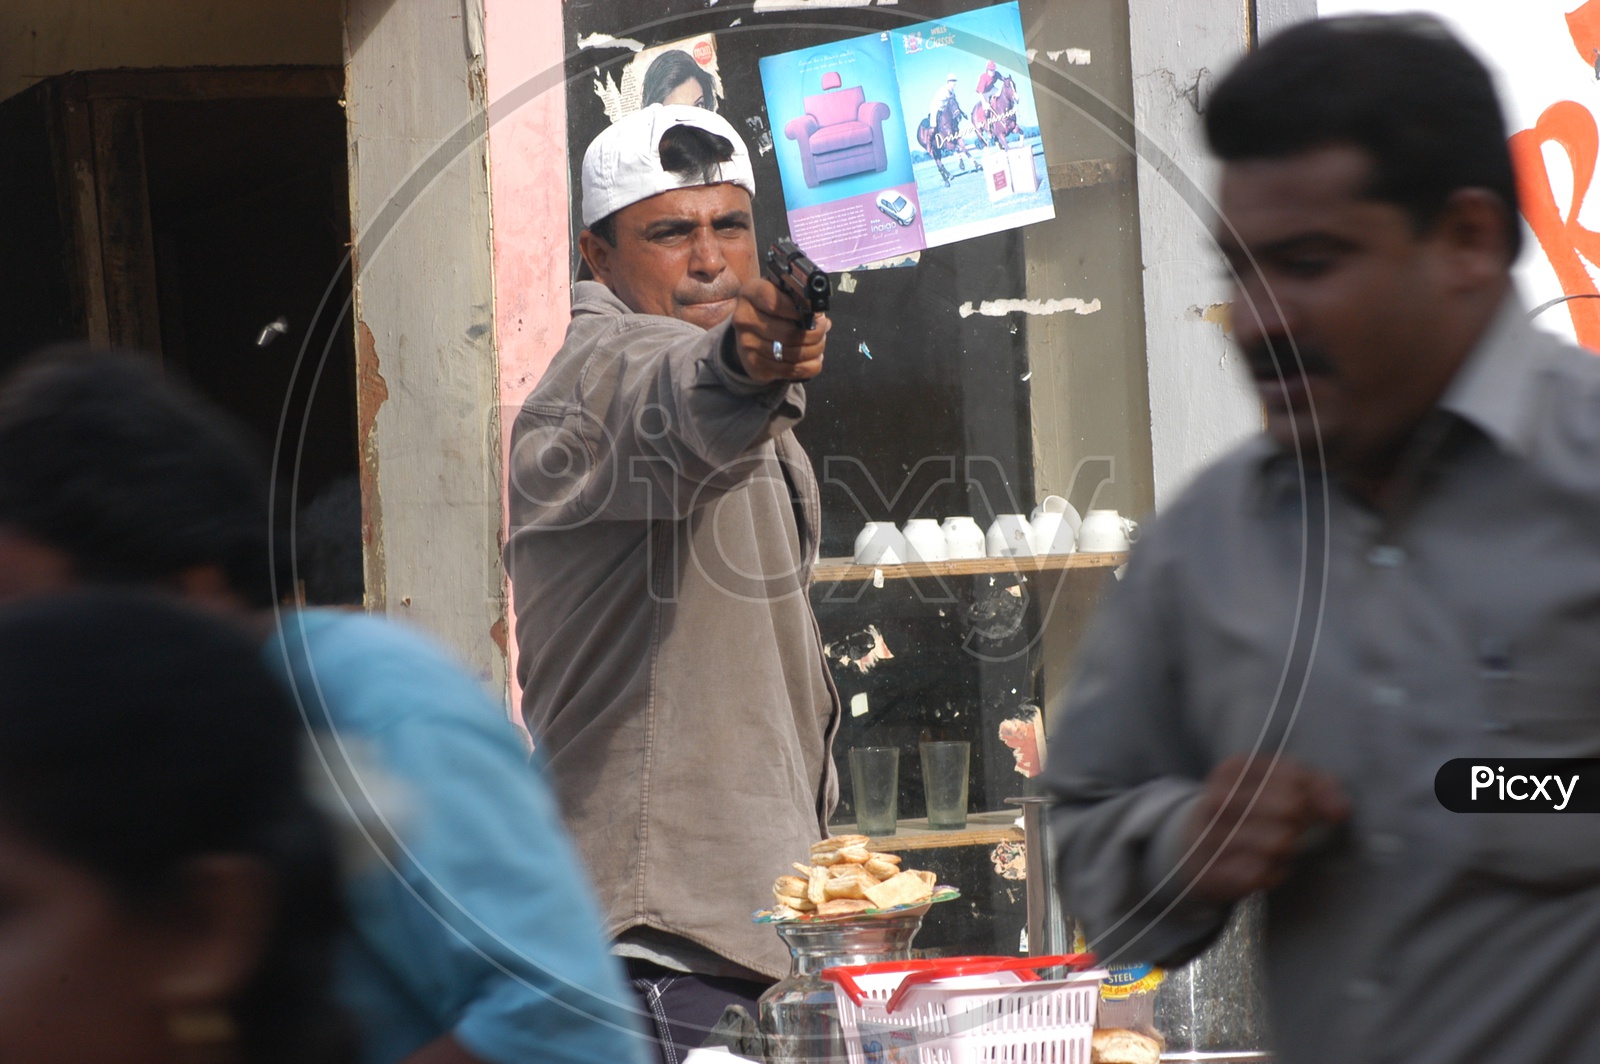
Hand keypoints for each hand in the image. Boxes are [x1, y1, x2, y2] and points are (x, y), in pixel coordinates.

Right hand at [732, 277, 828, 384]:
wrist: (747, 330)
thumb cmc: (770, 308)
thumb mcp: (778, 292)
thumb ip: (797, 297)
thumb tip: (819, 317)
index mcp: (750, 294)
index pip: (776, 303)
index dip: (799, 311)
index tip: (814, 314)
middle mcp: (744, 320)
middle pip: (789, 333)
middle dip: (815, 333)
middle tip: (822, 329)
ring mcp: (748, 345)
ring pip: (792, 354)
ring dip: (814, 350)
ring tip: (820, 343)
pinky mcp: (755, 365)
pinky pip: (790, 370)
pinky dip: (809, 366)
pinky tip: (814, 358)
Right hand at [1181, 754, 1348, 903]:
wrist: (1195, 842)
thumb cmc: (1250, 810)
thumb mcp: (1279, 785)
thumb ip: (1318, 787)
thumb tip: (1340, 809)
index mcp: (1234, 769)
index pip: (1295, 777)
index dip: (1315, 796)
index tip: (1311, 807)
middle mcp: (1217, 798)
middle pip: (1290, 808)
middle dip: (1301, 822)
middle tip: (1294, 828)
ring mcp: (1209, 835)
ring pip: (1278, 843)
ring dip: (1287, 850)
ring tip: (1277, 848)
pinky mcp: (1208, 870)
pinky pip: (1260, 875)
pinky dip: (1272, 874)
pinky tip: (1266, 868)